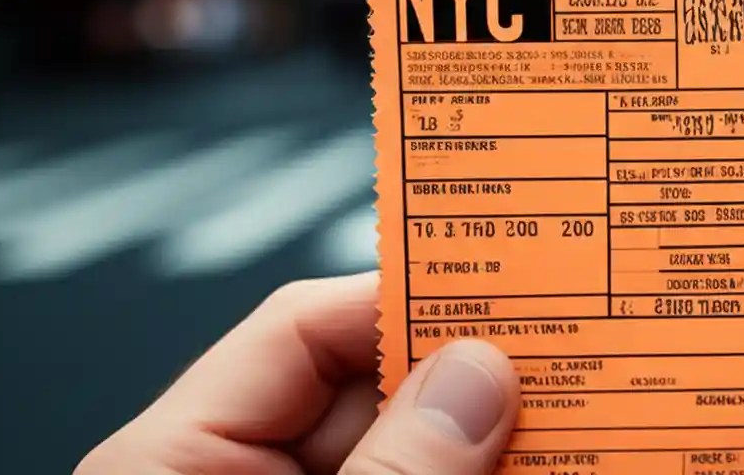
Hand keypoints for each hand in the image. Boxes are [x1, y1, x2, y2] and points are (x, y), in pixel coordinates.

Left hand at [75, 271, 520, 474]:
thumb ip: (395, 471)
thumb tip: (477, 377)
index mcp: (176, 458)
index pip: (301, 324)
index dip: (402, 296)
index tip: (501, 287)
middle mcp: (234, 472)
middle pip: (371, 386)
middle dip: (468, 376)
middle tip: (561, 360)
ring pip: (410, 444)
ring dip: (486, 435)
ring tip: (568, 421)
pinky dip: (471, 472)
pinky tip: (535, 461)